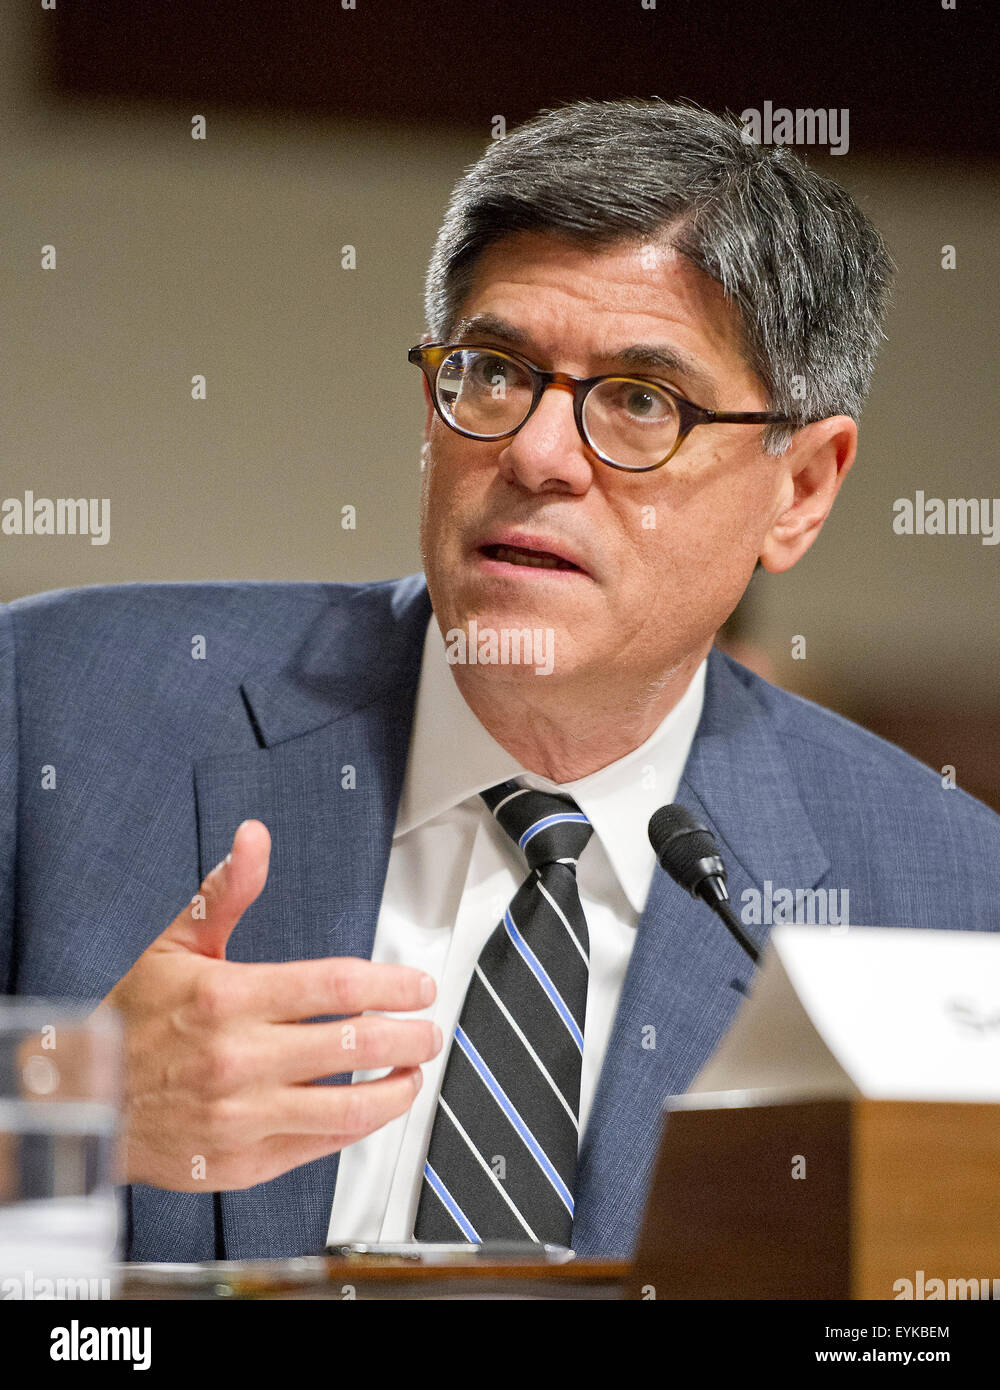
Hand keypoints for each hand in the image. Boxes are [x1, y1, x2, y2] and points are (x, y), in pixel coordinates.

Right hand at [94, 820, 439, 1190]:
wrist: (85, 1103)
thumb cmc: (134, 1022)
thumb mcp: (174, 946)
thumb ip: (227, 893)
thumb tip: (254, 839)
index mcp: (229, 998)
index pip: (337, 984)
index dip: (393, 985)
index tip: (419, 987)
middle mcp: (239, 1058)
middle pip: (355, 1042)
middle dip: (410, 1035)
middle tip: (429, 1030)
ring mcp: (243, 1115)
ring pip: (348, 1105)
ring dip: (397, 1089)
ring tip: (413, 1072)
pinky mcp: (243, 1161)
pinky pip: (320, 1146)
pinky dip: (358, 1127)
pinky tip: (373, 1108)